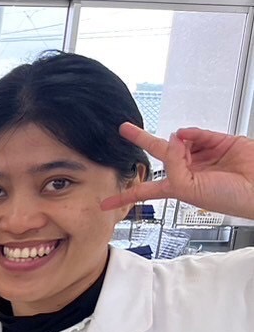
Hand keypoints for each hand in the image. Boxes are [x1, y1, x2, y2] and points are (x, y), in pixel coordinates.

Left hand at [102, 123, 253, 220]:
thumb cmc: (227, 198)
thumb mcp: (188, 189)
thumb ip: (174, 166)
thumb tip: (173, 138)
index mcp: (176, 188)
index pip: (144, 192)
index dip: (124, 197)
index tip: (104, 203)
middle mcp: (186, 170)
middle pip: (159, 153)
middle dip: (142, 140)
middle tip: (124, 129)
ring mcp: (202, 155)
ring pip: (179, 141)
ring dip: (177, 142)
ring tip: (183, 148)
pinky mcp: (217, 141)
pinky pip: (197, 133)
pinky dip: (191, 134)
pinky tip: (187, 136)